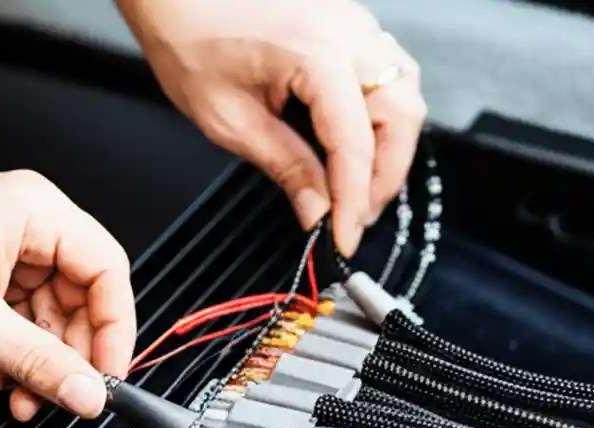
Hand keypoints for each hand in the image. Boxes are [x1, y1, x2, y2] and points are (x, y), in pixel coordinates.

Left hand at [0, 170, 135, 421]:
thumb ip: (37, 360)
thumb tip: (88, 393)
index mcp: (37, 211)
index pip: (107, 270)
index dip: (114, 327)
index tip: (108, 374)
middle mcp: (29, 224)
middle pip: (82, 296)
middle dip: (70, 353)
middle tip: (61, 395)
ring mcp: (8, 247)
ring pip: (52, 313)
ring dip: (40, 360)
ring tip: (22, 396)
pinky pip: (23, 316)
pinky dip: (17, 350)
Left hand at [118, 0, 425, 255]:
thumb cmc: (188, 37)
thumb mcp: (229, 119)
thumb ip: (285, 166)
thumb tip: (317, 211)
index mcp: (316, 54)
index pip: (355, 144)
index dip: (354, 201)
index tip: (345, 239)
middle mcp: (348, 32)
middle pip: (402, 117)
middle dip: (384, 177)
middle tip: (354, 218)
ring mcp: (355, 22)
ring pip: (405, 93)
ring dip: (390, 146)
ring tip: (356, 187)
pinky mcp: (349, 24)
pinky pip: (388, 73)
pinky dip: (382, 116)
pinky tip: (357, 142)